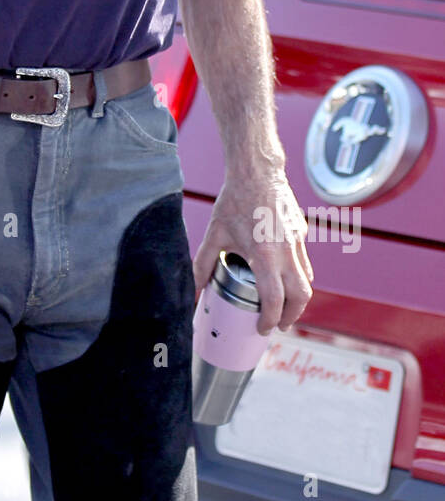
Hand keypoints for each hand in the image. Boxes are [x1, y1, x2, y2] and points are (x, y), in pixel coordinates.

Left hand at [192, 168, 313, 335]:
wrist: (257, 171)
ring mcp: (298, 241)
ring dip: (297, 298)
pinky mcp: (302, 232)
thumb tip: (193, 289)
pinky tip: (284, 276)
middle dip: (291, 316)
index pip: (274, 300)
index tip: (263, 328)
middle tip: (279, 325)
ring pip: (307, 280)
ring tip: (283, 306)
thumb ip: (203, 264)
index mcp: (265, 255)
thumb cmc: (234, 200)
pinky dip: (298, 275)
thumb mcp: (214, 234)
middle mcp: (287, 251)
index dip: (270, 320)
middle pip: (301, 297)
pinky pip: (305, 261)